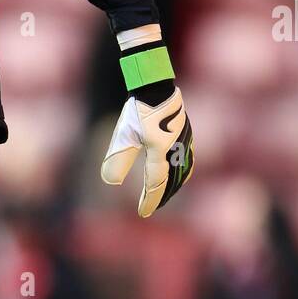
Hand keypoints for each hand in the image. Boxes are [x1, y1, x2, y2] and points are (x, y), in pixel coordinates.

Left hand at [101, 85, 193, 216]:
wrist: (156, 86)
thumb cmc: (138, 109)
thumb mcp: (124, 134)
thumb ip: (118, 158)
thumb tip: (109, 181)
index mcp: (162, 150)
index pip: (156, 182)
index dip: (150, 199)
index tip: (143, 212)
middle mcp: (177, 148)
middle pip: (172, 181)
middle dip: (162, 196)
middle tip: (152, 208)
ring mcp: (185, 141)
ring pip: (183, 171)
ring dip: (174, 186)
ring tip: (164, 196)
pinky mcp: (187, 135)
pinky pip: (188, 160)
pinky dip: (183, 173)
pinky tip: (178, 176)